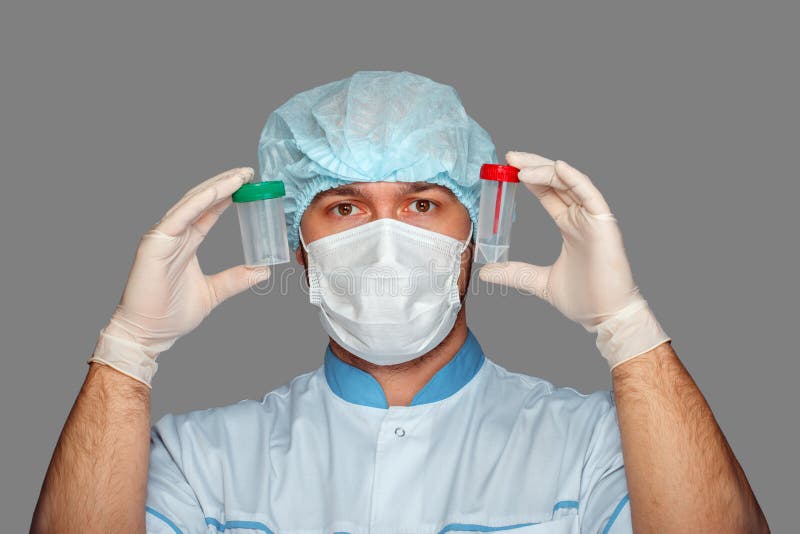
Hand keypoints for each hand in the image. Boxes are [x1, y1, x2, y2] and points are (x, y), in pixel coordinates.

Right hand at [88, 167, 270, 385]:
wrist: (149, 333)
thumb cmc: (171, 313)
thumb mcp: (214, 292)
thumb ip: (236, 279)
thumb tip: (262, 271)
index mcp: (186, 241)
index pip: (209, 209)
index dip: (228, 194)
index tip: (250, 182)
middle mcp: (174, 234)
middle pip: (202, 199)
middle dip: (225, 183)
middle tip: (249, 172)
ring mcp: (162, 236)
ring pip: (192, 202)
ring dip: (216, 186)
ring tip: (239, 176)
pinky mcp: (154, 244)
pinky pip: (179, 217)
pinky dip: (198, 202)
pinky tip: (217, 191)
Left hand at [479, 151, 668, 368]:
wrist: (605, 318)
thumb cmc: (584, 299)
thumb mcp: (538, 282)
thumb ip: (515, 273)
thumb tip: (486, 272)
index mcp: (570, 225)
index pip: (548, 192)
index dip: (530, 177)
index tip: (507, 168)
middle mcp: (582, 217)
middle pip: (557, 181)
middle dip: (533, 165)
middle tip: (508, 157)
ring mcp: (594, 218)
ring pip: (570, 182)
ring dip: (545, 170)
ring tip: (520, 166)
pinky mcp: (604, 224)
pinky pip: (589, 194)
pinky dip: (574, 179)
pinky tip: (556, 168)